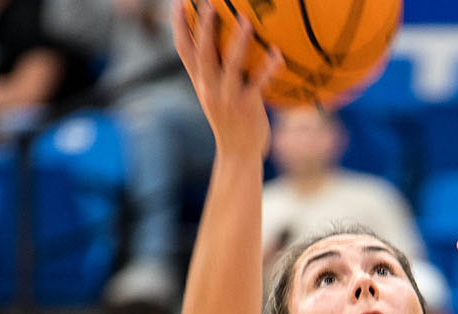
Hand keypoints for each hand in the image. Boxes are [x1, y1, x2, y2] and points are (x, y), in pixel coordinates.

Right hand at [170, 0, 281, 158]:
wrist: (238, 154)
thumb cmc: (231, 120)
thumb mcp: (216, 95)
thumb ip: (216, 72)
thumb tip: (224, 44)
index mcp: (201, 82)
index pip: (184, 50)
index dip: (179, 26)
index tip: (179, 2)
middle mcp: (210, 88)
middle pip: (203, 53)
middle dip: (205, 27)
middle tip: (209, 3)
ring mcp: (227, 98)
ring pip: (230, 66)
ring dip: (237, 42)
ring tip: (245, 20)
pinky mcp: (246, 107)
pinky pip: (258, 84)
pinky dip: (268, 69)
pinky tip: (277, 54)